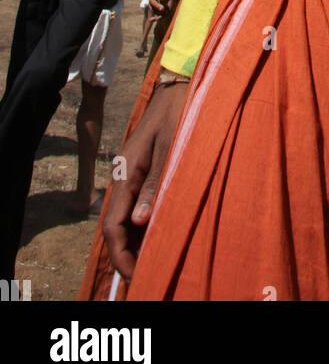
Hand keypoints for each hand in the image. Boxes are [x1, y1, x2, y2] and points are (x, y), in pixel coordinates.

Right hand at [104, 81, 187, 279]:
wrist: (180, 86)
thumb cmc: (179, 114)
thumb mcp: (171, 148)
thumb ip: (155, 185)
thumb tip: (139, 222)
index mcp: (125, 172)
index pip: (113, 225)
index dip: (121, 255)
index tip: (135, 277)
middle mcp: (123, 176)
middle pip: (116, 226)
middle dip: (127, 255)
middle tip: (146, 278)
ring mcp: (131, 173)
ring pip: (126, 217)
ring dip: (135, 242)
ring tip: (152, 264)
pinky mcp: (142, 170)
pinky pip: (137, 204)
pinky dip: (143, 224)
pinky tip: (156, 236)